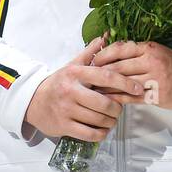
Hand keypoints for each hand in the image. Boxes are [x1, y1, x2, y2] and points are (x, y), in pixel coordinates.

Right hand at [23, 36, 146, 140]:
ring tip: (111, 119)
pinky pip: (90, 134)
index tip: (137, 88)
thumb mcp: (72, 65)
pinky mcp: (63, 126)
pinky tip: (102, 129)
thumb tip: (105, 36)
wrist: (33, 101)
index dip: (125, 83)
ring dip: (110, 122)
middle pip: (105, 103)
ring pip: (99, 120)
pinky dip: (101, 134)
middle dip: (117, 109)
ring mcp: (66, 110)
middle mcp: (71, 91)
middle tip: (119, 109)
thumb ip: (90, 52)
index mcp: (75, 74)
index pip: (106, 77)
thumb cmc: (58, 83)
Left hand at [90, 37, 171, 112]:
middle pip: (118, 67)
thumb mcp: (155, 51)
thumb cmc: (170, 64)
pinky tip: (107, 99)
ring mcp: (154, 80)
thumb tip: (107, 49)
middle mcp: (151, 62)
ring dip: (105, 87)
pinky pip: (130, 97)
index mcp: (149, 48)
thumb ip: (134, 50)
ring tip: (92, 89)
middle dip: (99, 73)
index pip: (120, 49)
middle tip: (87, 76)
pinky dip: (116, 98)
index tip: (92, 60)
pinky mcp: (155, 96)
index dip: (102, 55)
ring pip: (122, 84)